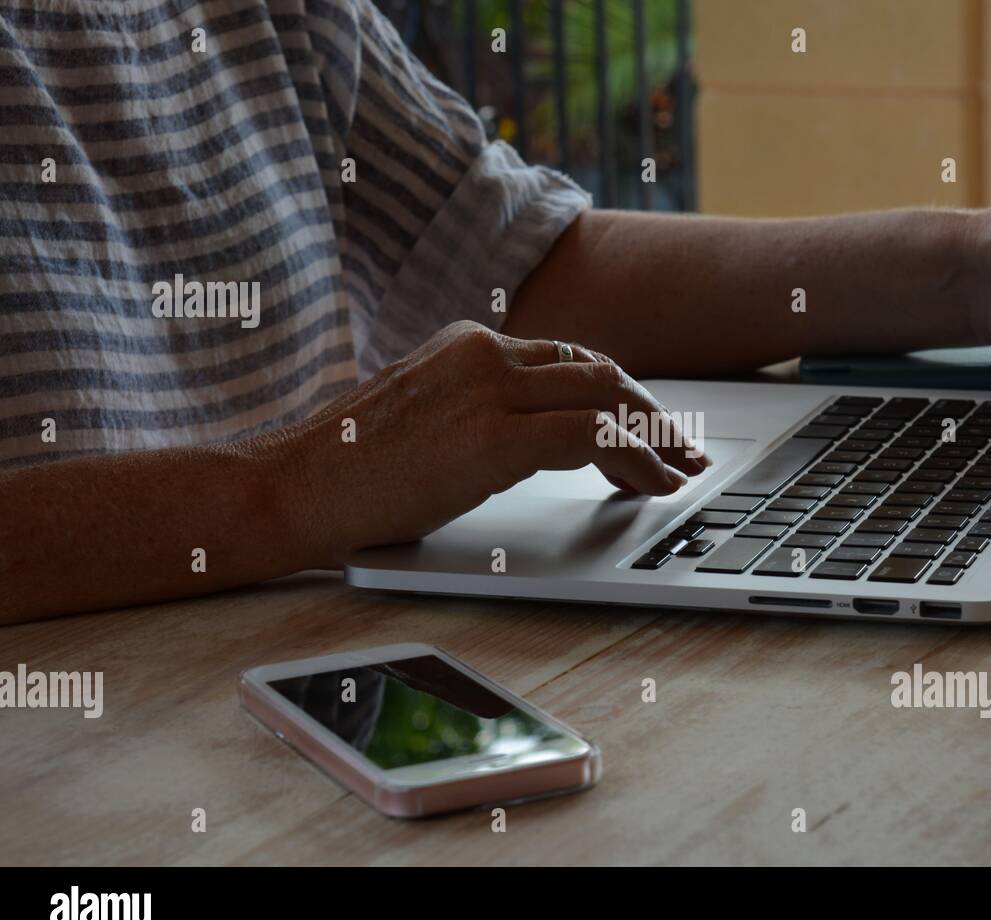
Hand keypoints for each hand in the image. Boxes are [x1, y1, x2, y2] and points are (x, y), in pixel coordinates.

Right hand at [287, 320, 709, 562]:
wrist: (291, 488)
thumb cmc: (346, 468)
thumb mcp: (422, 418)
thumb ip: (477, 410)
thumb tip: (533, 436)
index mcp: (468, 343)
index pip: (569, 360)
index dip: (618, 395)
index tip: (647, 427)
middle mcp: (486, 352)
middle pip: (600, 373)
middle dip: (650, 413)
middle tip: (683, 449)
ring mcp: (491, 389)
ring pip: (607, 399)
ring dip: (654, 438)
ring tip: (679, 472)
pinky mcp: (495, 435)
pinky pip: (594, 438)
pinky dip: (636, 460)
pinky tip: (651, 484)